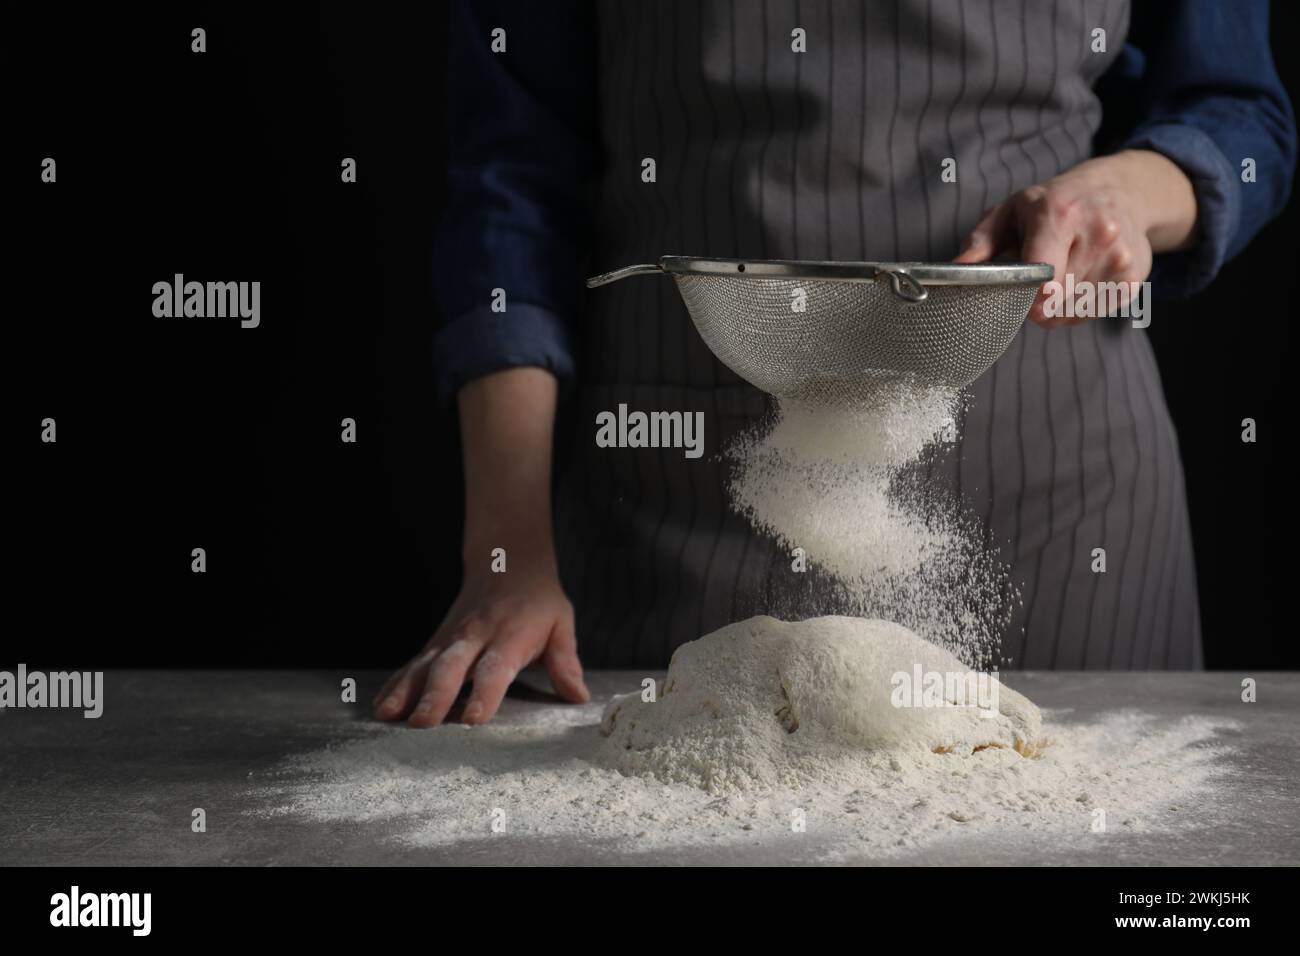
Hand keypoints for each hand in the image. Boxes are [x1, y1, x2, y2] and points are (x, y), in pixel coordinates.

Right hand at [372, 562, 588, 725]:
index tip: (473, 720)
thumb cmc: (538, 601)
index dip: (484, 694)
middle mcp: (474, 637)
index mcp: (509, 636)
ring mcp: (451, 639)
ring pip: (424, 665)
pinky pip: (413, 663)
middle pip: (451, 667)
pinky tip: (381, 705)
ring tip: (388, 717)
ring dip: (406, 691)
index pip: (495, 668)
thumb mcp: (561, 623)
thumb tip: (578, 697)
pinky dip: (396, 683)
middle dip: (435, 696)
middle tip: (422, 724)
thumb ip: (566, 661)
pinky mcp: (436, 642)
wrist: (507, 561)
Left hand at [955, 149, 1196, 326]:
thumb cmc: (1054, 203)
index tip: (1016, 296)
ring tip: (1059, 274)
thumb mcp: (1011, 211)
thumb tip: (955, 269)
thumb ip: (980, 242)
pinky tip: (1078, 280)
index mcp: (1060, 216)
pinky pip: (1090, 314)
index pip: (1043, 278)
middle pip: (1052, 302)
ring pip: (1069, 313)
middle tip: (1034, 279)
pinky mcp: (1132, 279)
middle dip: (1033, 301)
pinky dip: (1077, 307)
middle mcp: (1097, 235)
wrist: (1119, 191)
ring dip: (1055, 306)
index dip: (1024, 298)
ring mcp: (1119, 258)